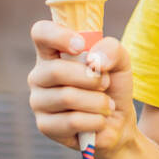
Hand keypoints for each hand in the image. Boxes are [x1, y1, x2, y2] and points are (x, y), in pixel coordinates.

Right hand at [28, 20, 135, 156]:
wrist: (118, 123)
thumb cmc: (112, 87)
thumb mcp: (120, 62)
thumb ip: (111, 50)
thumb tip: (94, 60)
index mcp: (53, 53)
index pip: (40, 33)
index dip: (58, 36)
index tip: (81, 46)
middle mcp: (40, 75)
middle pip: (56, 71)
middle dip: (91, 79)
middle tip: (105, 84)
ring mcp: (38, 101)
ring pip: (67, 97)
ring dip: (97, 102)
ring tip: (106, 105)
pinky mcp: (45, 126)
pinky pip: (71, 121)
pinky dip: (95, 121)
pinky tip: (98, 121)